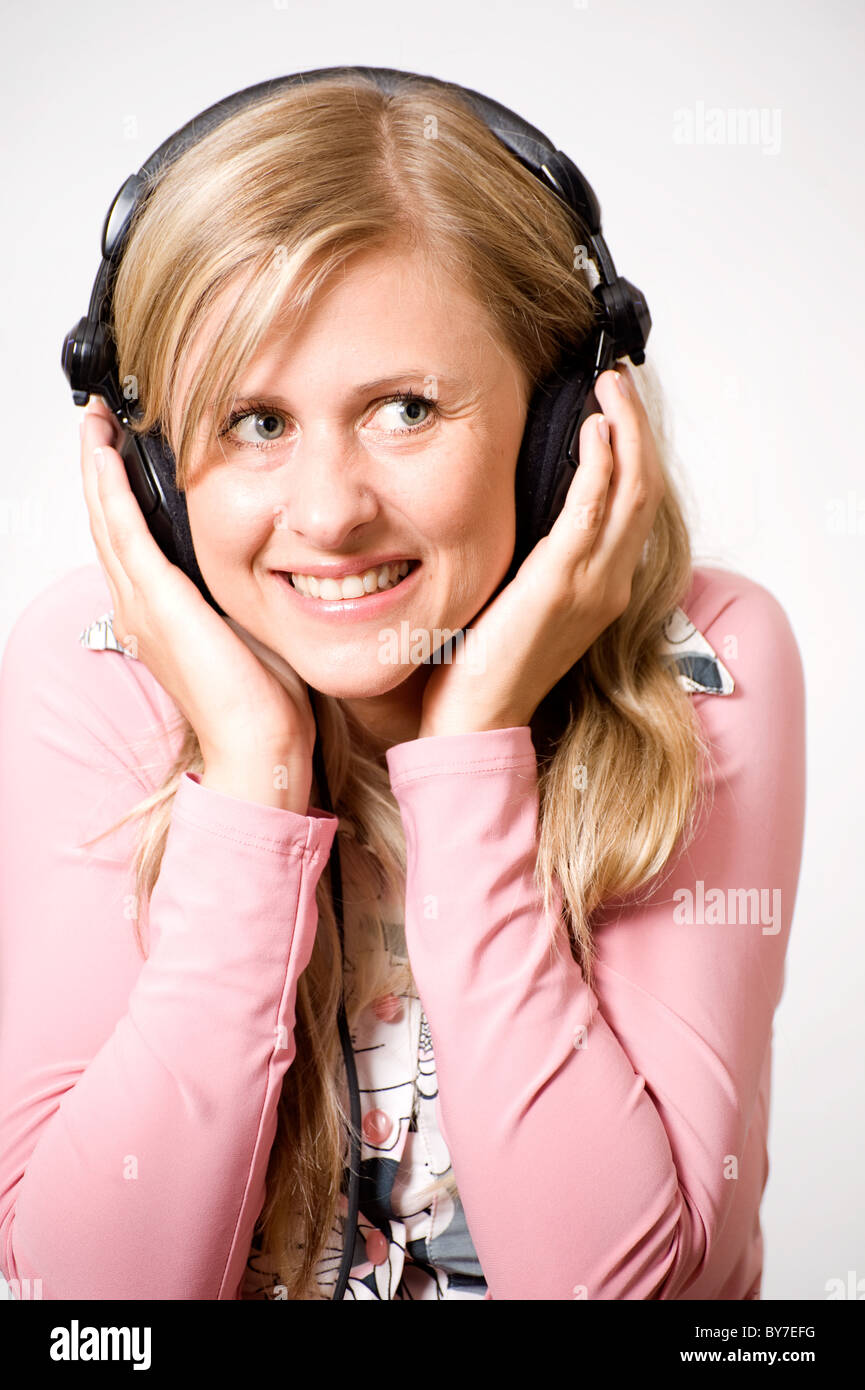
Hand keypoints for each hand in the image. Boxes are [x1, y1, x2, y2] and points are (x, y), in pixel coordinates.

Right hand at [79, 398, 315, 800]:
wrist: (259, 744)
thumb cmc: (263, 702)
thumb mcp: (251, 628)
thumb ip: (244, 593)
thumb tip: (271, 561)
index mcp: (159, 616)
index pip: (129, 542)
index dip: (119, 495)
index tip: (121, 453)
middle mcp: (139, 609)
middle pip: (106, 524)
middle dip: (100, 468)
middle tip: (97, 422)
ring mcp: (142, 606)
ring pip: (106, 519)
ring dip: (98, 466)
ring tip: (95, 423)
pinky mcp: (158, 601)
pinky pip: (123, 531)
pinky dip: (110, 488)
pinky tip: (105, 453)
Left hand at [417, 365, 665, 736]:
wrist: (478, 719)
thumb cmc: (487, 661)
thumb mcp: (521, 594)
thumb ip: (537, 552)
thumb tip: (522, 500)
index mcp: (604, 586)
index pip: (636, 504)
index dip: (633, 448)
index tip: (614, 404)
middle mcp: (610, 584)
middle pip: (646, 488)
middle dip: (636, 425)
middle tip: (616, 378)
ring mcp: (592, 586)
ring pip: (632, 492)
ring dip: (624, 431)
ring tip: (609, 386)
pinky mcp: (560, 586)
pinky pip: (591, 514)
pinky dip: (599, 467)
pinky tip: (593, 430)